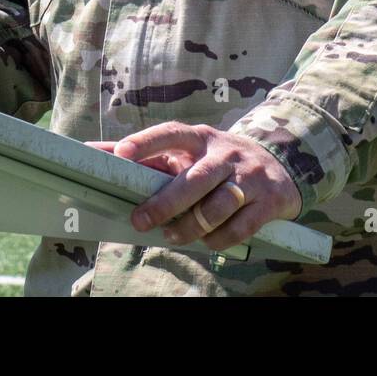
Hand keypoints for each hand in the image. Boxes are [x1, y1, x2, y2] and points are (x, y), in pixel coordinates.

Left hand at [84, 122, 302, 250]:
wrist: (282, 165)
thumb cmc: (219, 160)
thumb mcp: (191, 151)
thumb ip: (148, 155)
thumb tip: (94, 152)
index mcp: (202, 137)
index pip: (171, 133)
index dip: (146, 142)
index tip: (121, 154)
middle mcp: (226, 153)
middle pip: (194, 179)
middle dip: (165, 203)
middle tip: (140, 220)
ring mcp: (249, 177)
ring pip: (217, 206)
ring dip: (191, 226)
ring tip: (172, 236)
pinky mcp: (268, 201)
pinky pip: (240, 227)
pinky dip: (219, 239)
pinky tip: (207, 242)